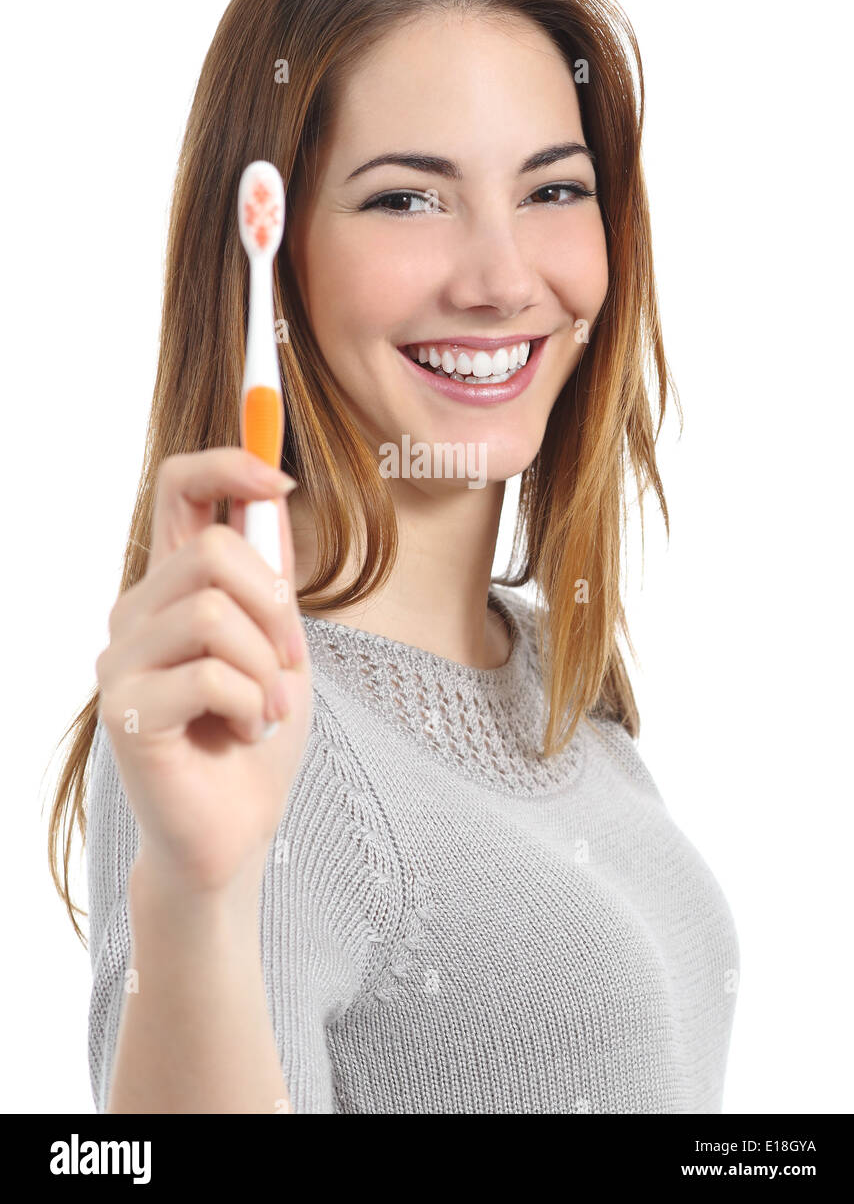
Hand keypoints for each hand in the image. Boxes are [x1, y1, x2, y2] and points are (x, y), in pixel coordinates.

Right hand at [96, 448, 311, 895]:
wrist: (236, 833)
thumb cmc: (254, 737)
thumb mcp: (280, 644)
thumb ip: (270, 578)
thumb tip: (273, 493)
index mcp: (173, 587)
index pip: (177, 487)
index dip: (228, 464)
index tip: (279, 479)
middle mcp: (136, 614)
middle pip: (211, 554)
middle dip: (275, 610)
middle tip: (289, 664)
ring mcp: (122, 661)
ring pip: (214, 615)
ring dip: (267, 670)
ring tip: (265, 711)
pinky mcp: (125, 711)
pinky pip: (209, 677)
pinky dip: (250, 709)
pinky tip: (243, 735)